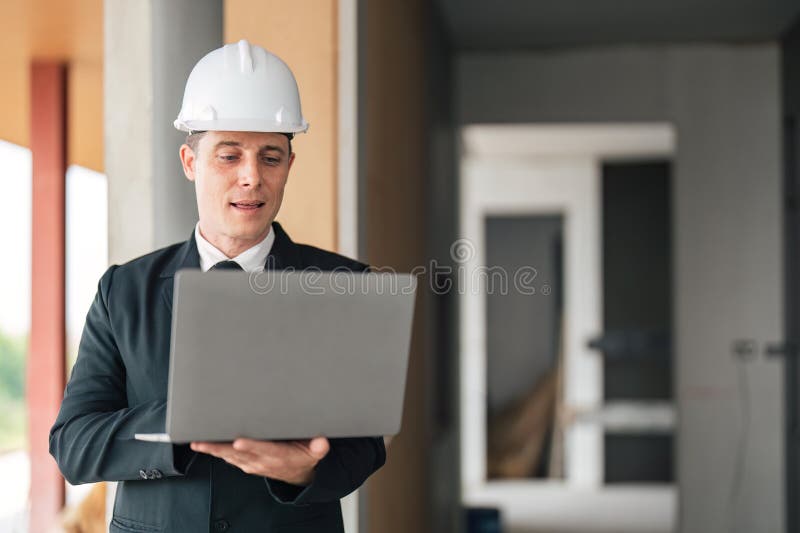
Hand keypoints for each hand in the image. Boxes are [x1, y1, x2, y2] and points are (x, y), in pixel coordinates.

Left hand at [190, 436, 329, 485]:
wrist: (298, 475)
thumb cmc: (303, 457)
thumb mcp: (315, 453)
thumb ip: (318, 447)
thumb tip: (321, 442)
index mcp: (278, 456)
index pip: (262, 450)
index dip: (250, 446)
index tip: (238, 442)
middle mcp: (262, 461)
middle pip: (238, 454)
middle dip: (220, 447)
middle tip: (203, 441)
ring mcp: (251, 464)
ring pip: (229, 457)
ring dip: (213, 450)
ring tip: (198, 442)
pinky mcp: (245, 464)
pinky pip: (228, 458)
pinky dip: (215, 452)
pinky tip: (204, 444)